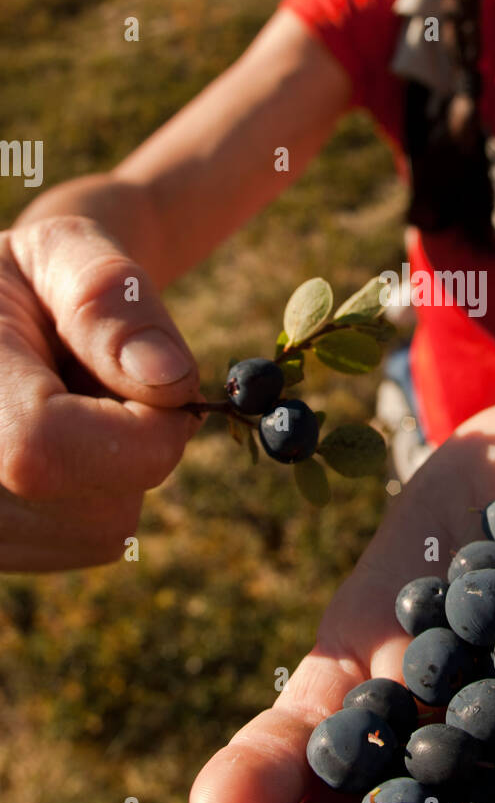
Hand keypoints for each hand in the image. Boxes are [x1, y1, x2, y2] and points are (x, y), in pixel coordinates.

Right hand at [0, 216, 200, 571]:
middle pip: (93, 506)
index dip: (133, 428)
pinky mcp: (3, 549)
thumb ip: (110, 302)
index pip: (46, 451)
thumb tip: (169, 381)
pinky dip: (100, 489)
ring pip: (103, 528)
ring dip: (115, 463)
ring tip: (65, 404)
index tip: (157, 381)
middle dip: (131, 440)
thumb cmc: (35, 278)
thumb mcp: (66, 253)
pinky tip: (60, 441)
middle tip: (93, 380)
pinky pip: (94, 536)